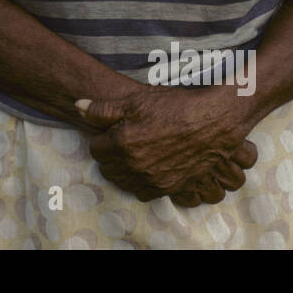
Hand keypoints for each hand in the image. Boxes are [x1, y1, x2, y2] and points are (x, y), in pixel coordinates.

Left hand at [75, 87, 257, 206]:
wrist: (214, 121)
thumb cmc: (175, 106)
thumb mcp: (136, 100)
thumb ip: (103, 108)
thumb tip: (78, 106)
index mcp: (124, 143)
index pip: (96, 149)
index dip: (101, 138)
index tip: (109, 132)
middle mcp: (137, 166)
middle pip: (108, 168)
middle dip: (110, 155)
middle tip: (120, 142)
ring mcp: (154, 180)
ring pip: (125, 182)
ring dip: (124, 170)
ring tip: (132, 155)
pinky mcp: (171, 188)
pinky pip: (145, 192)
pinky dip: (141, 182)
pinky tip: (147, 167)